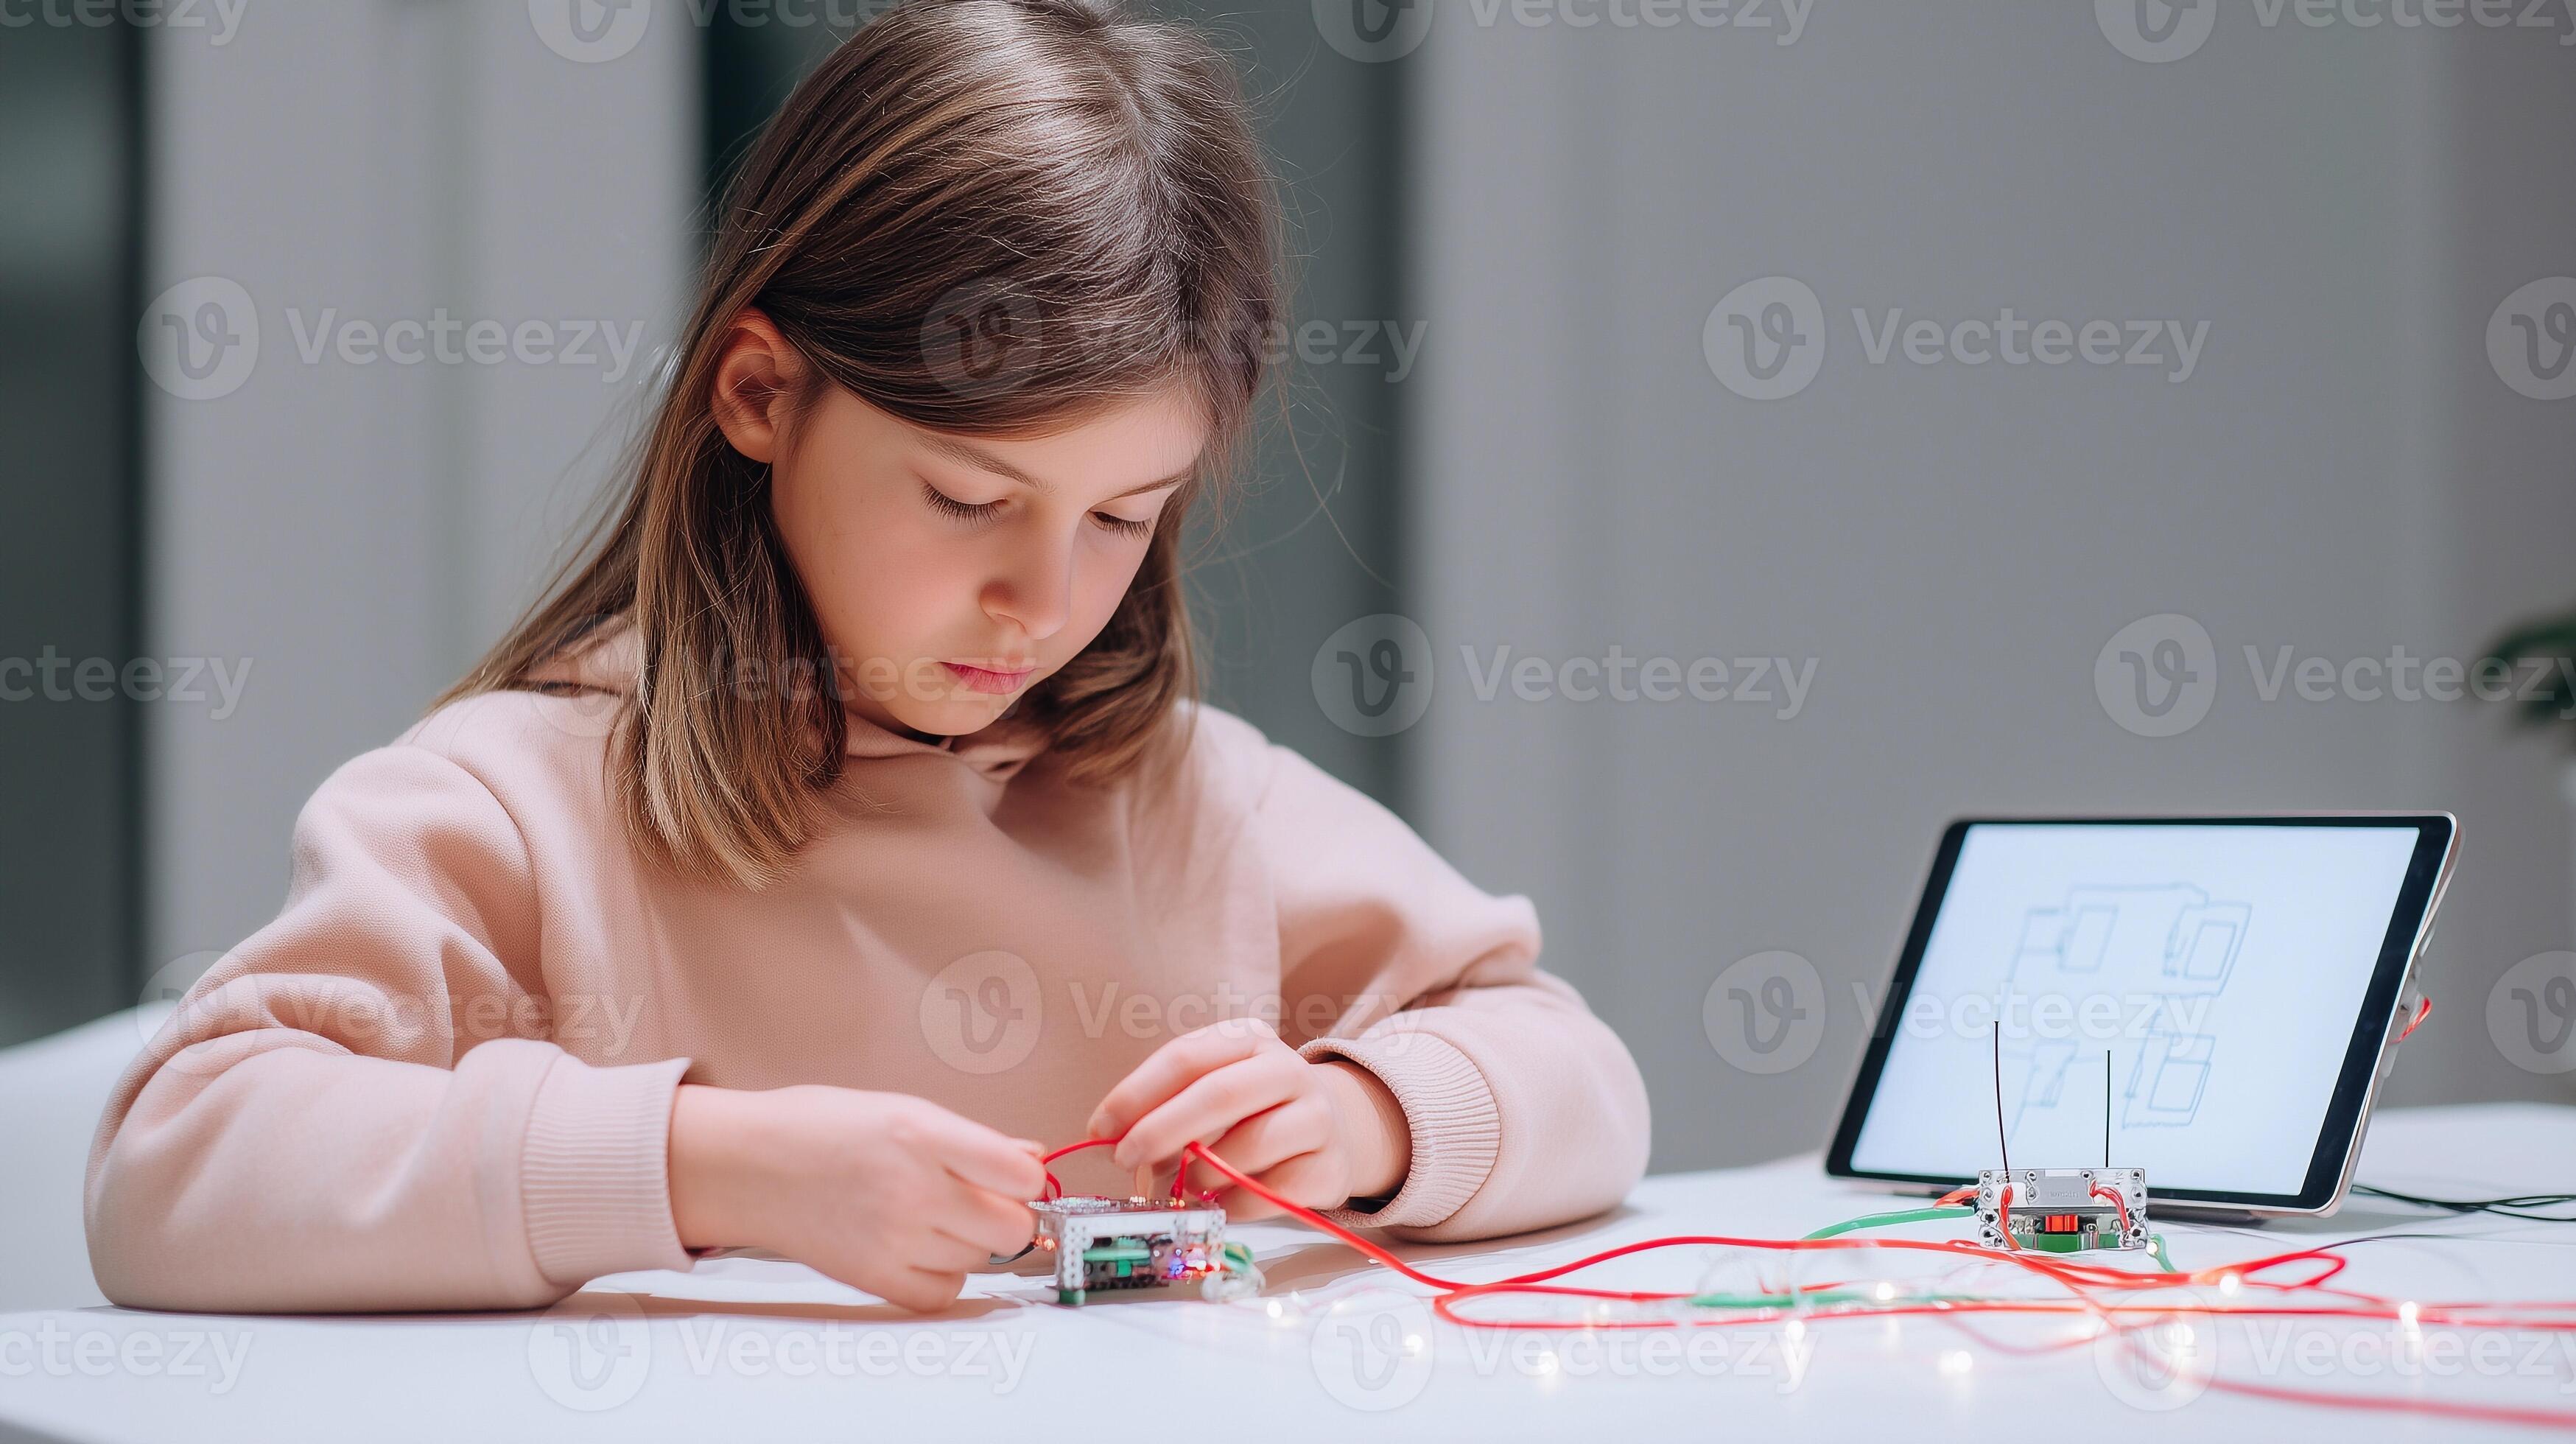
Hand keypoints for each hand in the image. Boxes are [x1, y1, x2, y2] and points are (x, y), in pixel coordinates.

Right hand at [667, 1084, 1043, 1312]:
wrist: (746, 1164)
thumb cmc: (818, 1128)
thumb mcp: (901, 1108)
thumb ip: (971, 1140)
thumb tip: (1032, 1158)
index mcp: (923, 1133)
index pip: (1022, 1174)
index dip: (1027, 1177)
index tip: (1014, 1176)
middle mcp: (912, 1189)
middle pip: (1012, 1227)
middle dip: (1006, 1214)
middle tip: (979, 1200)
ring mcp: (893, 1239)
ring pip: (980, 1259)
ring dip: (970, 1242)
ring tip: (931, 1216)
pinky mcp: (872, 1278)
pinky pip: (943, 1293)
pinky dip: (944, 1277)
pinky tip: (922, 1250)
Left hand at [1085, 1017, 1410, 1219]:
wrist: (1330, 1129)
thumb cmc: (1251, 1109)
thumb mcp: (1210, 1089)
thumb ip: (1165, 1106)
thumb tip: (1111, 1138)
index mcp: (1250, 1040)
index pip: (1186, 1058)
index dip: (1135, 1094)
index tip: (1099, 1129)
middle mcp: (1288, 1070)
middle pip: (1218, 1095)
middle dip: (1160, 1130)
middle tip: (1124, 1159)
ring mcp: (1317, 1118)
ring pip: (1247, 1148)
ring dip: (1199, 1174)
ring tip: (1185, 1182)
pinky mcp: (1329, 1168)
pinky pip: (1268, 1195)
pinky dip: (1231, 1205)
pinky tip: (1221, 1200)